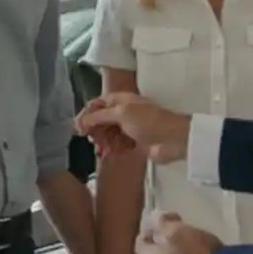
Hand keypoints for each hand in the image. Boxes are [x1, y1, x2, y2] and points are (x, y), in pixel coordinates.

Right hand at [75, 93, 190, 163]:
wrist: (173, 139)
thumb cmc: (148, 121)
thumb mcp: (121, 113)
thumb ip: (99, 116)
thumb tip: (80, 121)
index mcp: (119, 100)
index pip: (95, 104)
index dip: (86, 115)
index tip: (79, 129)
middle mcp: (122, 111)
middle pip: (99, 120)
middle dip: (95, 131)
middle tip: (94, 141)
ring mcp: (128, 127)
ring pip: (107, 134)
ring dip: (103, 142)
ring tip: (104, 150)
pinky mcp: (133, 142)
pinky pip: (116, 145)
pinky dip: (113, 149)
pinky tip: (113, 153)